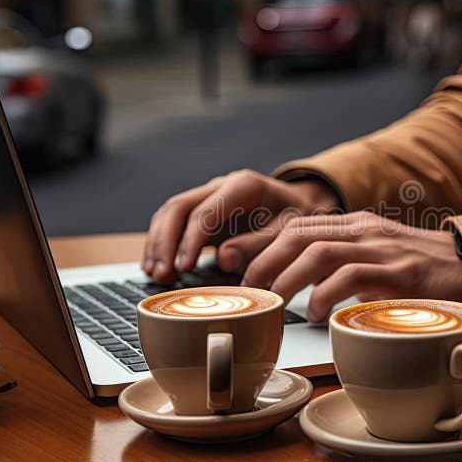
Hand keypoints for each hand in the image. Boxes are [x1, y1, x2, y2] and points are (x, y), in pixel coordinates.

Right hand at [142, 170, 339, 283]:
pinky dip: (161, 243)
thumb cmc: (299, 218)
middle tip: (163, 275)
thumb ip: (259, 244)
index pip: (205, 211)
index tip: (184, 267)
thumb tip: (224, 259)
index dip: (190, 240)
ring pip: (170, 213)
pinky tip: (155, 266)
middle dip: (165, 242)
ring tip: (156, 274)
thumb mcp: (289, 231)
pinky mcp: (204, 212)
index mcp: (244, 186)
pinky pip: (174, 223)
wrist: (305, 206)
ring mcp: (210, 196)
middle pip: (179, 208)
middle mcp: (221, 186)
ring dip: (158, 244)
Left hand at [241, 212, 461, 321]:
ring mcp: (382, 247)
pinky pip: (350, 276)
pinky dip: (326, 295)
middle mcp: (364, 229)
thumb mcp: (378, 258)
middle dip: (265, 261)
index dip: (261, 244)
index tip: (238, 264)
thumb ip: (345, 265)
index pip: (296, 225)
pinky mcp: (399, 270)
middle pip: (298, 234)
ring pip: (318, 252)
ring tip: (277, 302)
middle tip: (251, 288)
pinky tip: (318, 314)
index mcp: (355, 224)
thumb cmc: (422, 269)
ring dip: (288, 278)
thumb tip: (310, 289)